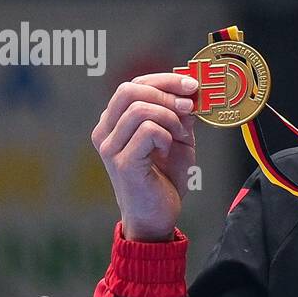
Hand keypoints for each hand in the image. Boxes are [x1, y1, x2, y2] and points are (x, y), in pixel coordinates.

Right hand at [91, 72, 198, 240]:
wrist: (157, 217)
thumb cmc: (165, 178)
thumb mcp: (177, 138)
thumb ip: (179, 115)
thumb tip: (190, 91)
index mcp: (115, 122)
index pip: (134, 84)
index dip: (164, 80)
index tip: (191, 85)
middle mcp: (106, 132)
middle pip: (129, 89)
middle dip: (166, 93)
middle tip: (188, 107)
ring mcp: (110, 147)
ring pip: (139, 108)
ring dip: (169, 117)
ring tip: (179, 136)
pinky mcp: (122, 163)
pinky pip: (146, 131)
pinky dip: (166, 135)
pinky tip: (168, 150)